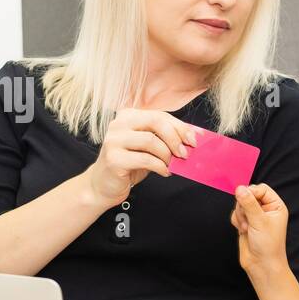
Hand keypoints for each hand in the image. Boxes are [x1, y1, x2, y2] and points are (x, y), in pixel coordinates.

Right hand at [83, 108, 199, 208]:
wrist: (103, 185)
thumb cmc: (129, 164)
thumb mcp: (148, 147)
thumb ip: (165, 138)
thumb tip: (194, 136)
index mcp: (128, 116)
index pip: (159, 115)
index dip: (180, 127)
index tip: (194, 141)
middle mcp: (119, 124)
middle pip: (155, 122)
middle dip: (175, 137)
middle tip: (184, 153)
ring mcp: (114, 140)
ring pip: (151, 141)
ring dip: (167, 154)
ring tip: (171, 165)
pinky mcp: (114, 159)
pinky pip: (145, 159)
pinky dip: (160, 166)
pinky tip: (164, 172)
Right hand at [231, 183, 289, 277]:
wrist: (261, 265)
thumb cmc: (268, 245)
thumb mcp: (259, 221)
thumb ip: (249, 203)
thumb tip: (240, 188)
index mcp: (276, 206)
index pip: (261, 189)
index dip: (251, 193)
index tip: (245, 201)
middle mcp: (266, 209)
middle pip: (248, 195)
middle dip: (244, 206)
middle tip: (247, 219)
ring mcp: (255, 216)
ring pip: (240, 204)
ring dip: (240, 215)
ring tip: (246, 228)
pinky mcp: (246, 223)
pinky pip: (236, 214)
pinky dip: (236, 221)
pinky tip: (243, 230)